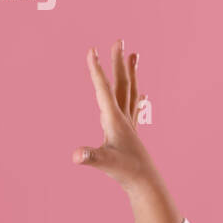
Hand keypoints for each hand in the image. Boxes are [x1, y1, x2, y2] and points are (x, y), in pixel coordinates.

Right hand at [72, 39, 157, 193]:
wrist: (144, 182)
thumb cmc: (124, 172)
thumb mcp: (103, 163)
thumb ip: (90, 157)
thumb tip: (77, 155)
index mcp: (114, 119)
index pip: (103, 89)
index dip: (96, 69)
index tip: (91, 49)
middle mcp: (124, 116)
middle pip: (121, 83)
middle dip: (118, 62)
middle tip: (119, 40)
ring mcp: (130, 122)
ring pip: (130, 91)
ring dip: (131, 72)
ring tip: (134, 54)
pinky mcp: (132, 130)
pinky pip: (135, 106)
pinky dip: (137, 95)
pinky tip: (143, 92)